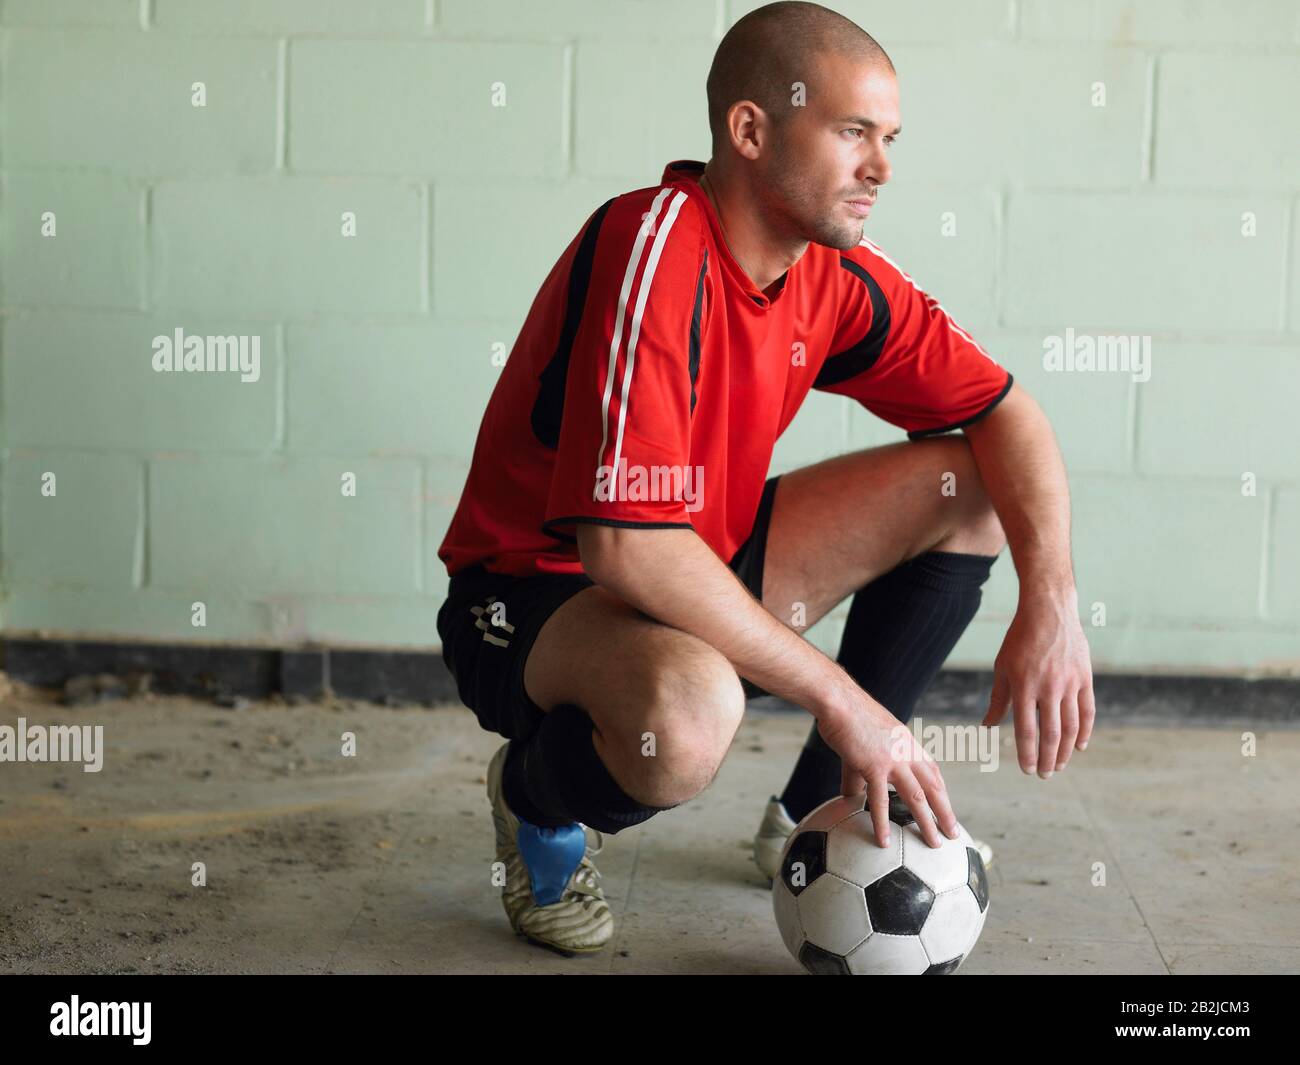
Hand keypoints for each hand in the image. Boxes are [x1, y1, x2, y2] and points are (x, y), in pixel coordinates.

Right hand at [815, 687, 960, 850]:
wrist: (838, 700)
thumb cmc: (847, 716)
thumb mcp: (863, 742)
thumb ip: (858, 773)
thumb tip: (851, 797)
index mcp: (907, 743)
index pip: (931, 769)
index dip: (940, 789)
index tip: (945, 806)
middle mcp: (907, 752)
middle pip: (934, 787)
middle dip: (945, 811)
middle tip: (953, 833)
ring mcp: (893, 760)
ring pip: (916, 797)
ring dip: (927, 822)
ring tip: (934, 844)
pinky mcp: (873, 766)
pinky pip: (879, 800)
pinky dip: (882, 822)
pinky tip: (884, 841)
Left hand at [982, 588, 1095, 776]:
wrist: (1049, 611)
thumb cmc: (1020, 640)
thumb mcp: (1002, 668)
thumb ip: (998, 699)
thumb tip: (988, 726)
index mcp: (1024, 686)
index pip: (1027, 730)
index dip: (1027, 753)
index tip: (1026, 769)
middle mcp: (1049, 687)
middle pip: (1051, 733)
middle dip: (1047, 758)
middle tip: (1044, 774)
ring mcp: (1070, 683)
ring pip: (1072, 726)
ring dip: (1065, 750)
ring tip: (1058, 765)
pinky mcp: (1085, 678)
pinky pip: (1087, 710)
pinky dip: (1085, 731)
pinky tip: (1079, 746)